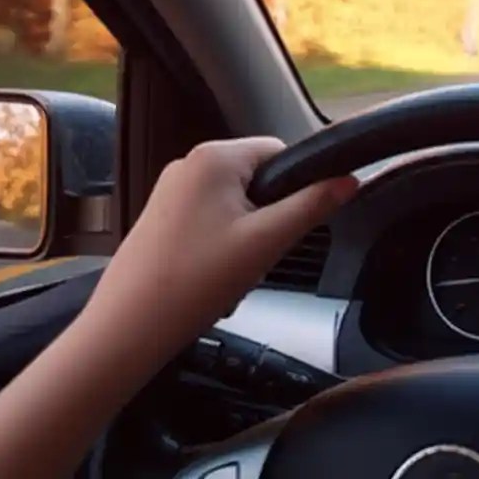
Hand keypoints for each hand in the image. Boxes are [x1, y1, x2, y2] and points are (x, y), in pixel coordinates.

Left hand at [86, 137, 356, 353]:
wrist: (130, 326)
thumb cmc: (194, 281)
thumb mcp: (267, 242)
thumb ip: (312, 206)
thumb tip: (349, 180)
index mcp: (214, 157)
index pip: (280, 152)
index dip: (297, 187)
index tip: (290, 226)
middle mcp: (188, 164)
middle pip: (257, 179)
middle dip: (268, 217)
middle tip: (258, 256)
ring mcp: (170, 191)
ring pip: (235, 204)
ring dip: (246, 236)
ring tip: (231, 271)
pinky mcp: (160, 218)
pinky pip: (210, 220)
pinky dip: (222, 246)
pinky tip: (212, 276)